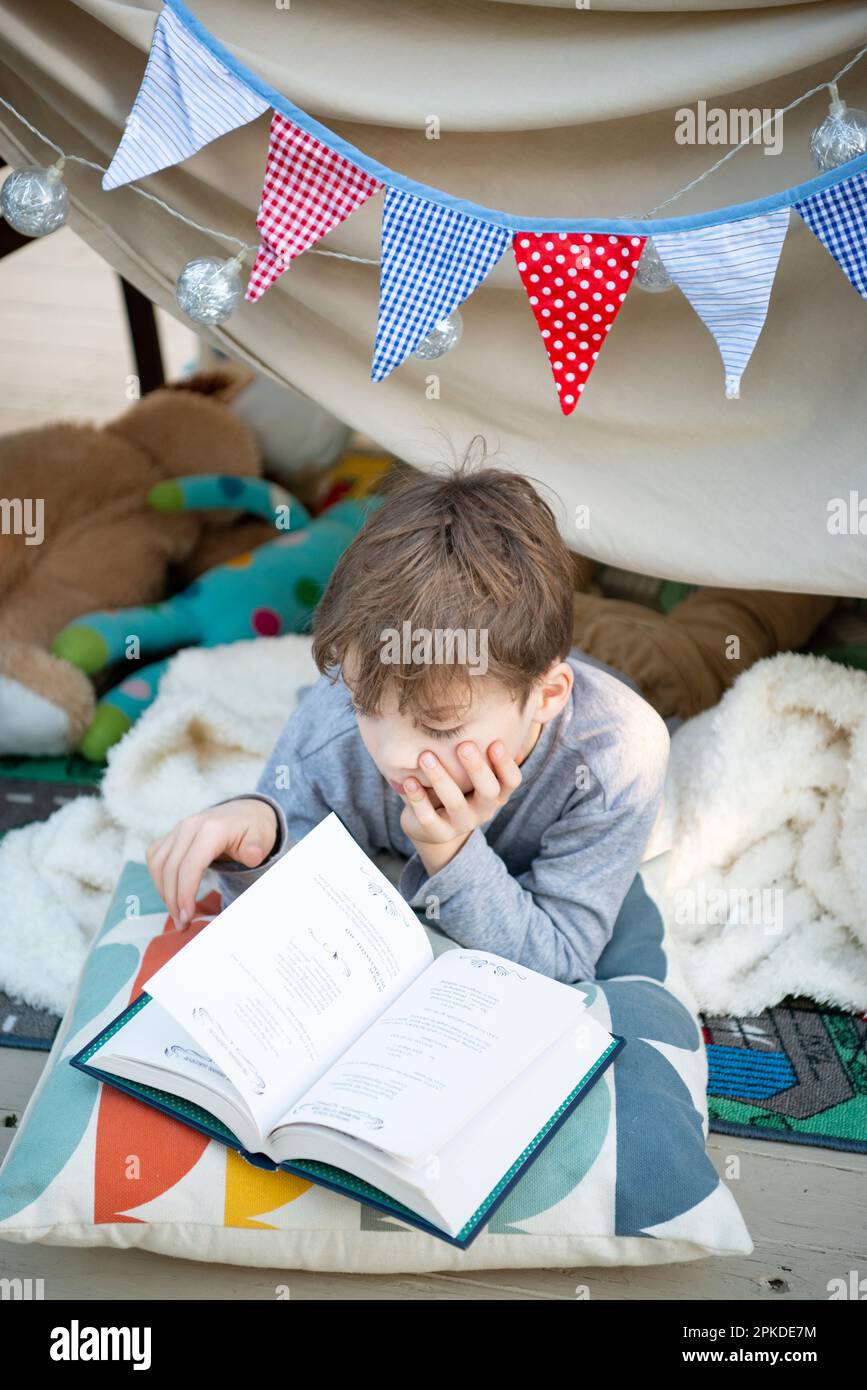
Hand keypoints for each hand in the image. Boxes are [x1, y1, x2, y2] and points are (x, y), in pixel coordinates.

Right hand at [146, 798, 277, 928]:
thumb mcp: (261, 837)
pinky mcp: (171, 835)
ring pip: (158, 864)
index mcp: (212, 829)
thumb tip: (253, 856)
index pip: (190, 866)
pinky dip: (158, 878)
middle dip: (173, 900)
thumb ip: (255, 848)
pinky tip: (170, 894)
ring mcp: (178, 829)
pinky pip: (155, 858)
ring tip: (176, 913)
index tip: (188, 916)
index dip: (185, 894)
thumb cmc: (253, 830)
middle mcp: (190, 826)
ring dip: (163, 892)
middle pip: (171, 869)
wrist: (244, 813)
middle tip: (182, 923)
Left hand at [399, 741, 521, 874]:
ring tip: (425, 756)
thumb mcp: (470, 775)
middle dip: (476, 768)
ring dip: (440, 778)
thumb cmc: (456, 788)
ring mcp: (461, 824)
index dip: (506, 764)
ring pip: (454, 803)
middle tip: (464, 745)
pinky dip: (418, 798)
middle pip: (488, 792)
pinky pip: (428, 817)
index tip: (495, 743)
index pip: (511, 782)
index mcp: (496, 794)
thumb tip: (490, 714)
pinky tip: (410, 781)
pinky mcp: (438, 832)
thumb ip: (478, 754)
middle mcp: (484, 811)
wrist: (433, 826)